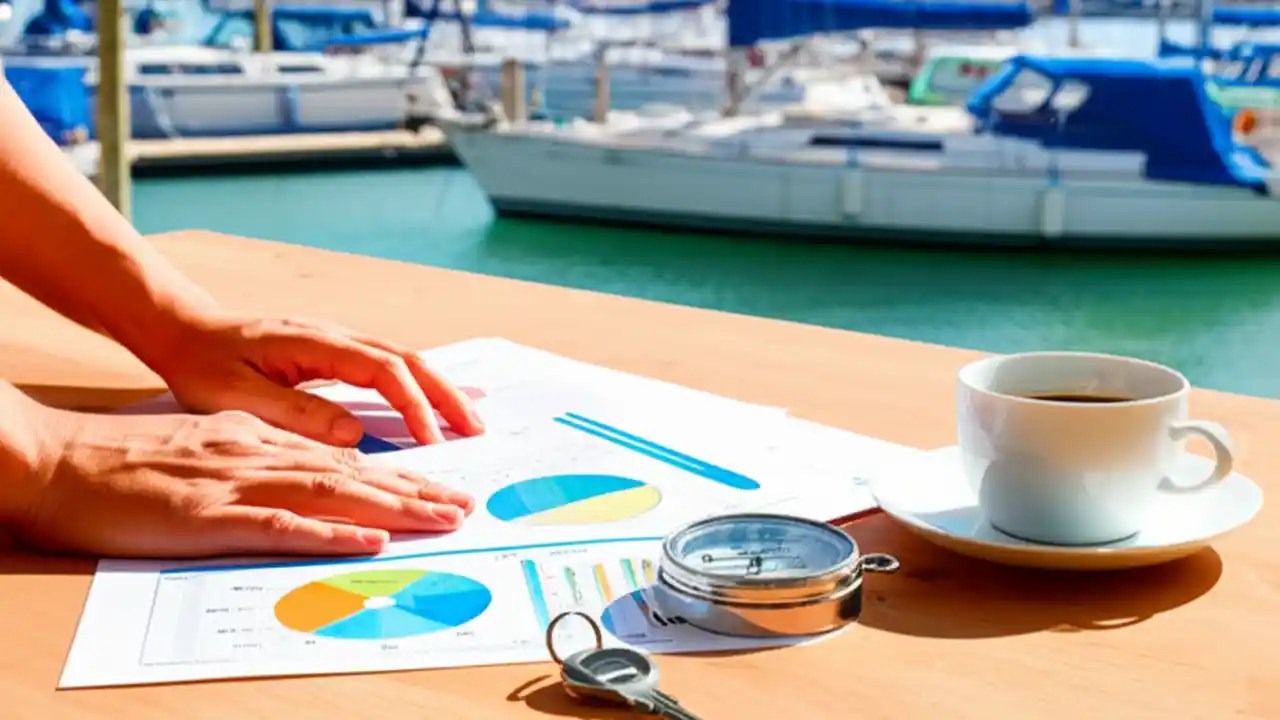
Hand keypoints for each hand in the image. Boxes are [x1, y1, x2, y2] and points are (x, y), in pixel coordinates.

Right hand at [10, 409, 474, 557]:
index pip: (345, 457)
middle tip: (466, 506)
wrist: (62, 460)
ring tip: (442, 518)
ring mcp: (239, 484)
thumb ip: (260, 454)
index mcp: (261, 440)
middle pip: (355, 472)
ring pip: (334, 494)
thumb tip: (307, 470)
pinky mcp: (212, 517)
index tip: (442, 489)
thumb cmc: (130, 460)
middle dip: (417, 489)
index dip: (399, 474)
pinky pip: (281, 527)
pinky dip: (329, 534)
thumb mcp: (207, 446)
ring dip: (394, 507)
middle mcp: (262, 455)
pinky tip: (367, 541)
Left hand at [149, 314, 484, 447]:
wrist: (183, 331)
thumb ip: (296, 413)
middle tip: (478, 431)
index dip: (413, 404)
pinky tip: (439, 399)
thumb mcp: (238, 396)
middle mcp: (335, 335)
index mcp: (315, 343)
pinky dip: (420, 384)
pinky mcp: (335, 353)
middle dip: (446, 394)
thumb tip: (354, 432)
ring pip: (405, 360)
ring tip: (471, 421)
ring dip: (439, 389)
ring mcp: (338, 341)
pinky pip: (389, 366)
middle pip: (408, 360)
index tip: (432, 440)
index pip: (383, 369)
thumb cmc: (203, 365)